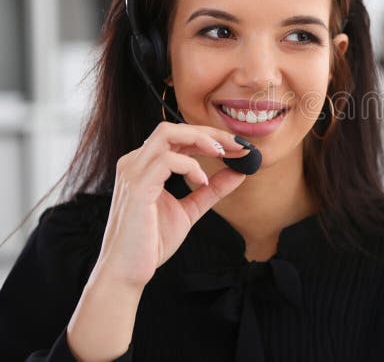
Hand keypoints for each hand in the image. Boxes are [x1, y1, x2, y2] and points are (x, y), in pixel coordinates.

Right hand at [94, 121, 250, 290]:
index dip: (211, 137)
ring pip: (167, 134)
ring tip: (223, 154)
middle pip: (174, 128)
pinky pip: (166, 161)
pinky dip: (190, 166)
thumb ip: (211, 190)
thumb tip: (238, 172)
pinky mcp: (137, 187)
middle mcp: (135, 163)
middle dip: (210, 133)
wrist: (128, 271)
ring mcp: (133, 172)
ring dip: (201, 140)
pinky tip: (202, 181)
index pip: (179, 137)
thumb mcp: (190, 209)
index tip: (239, 147)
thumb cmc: (152, 241)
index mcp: (145, 166)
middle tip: (238, 145)